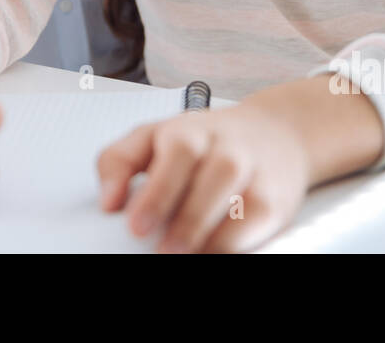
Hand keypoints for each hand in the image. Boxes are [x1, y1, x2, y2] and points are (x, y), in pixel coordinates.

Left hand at [96, 101, 312, 252]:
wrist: (276, 132)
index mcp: (190, 130)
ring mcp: (253, 172)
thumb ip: (119, 162)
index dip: (156, 191)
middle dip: (185, 217)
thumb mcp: (153, 137)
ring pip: (238, 198)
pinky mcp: (274, 202)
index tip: (135, 225)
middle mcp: (225, 147)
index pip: (176, 152)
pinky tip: (211, 252)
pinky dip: (234, 243)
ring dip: (208, 230)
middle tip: (160, 249)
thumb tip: (108, 201)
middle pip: (211, 174)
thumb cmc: (206, 140)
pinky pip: (257, 223)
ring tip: (180, 254)